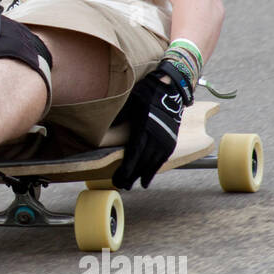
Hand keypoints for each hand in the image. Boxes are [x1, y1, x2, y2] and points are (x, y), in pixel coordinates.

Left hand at [112, 64, 188, 189]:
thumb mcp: (130, 100)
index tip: (118, 180)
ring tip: (133, 185)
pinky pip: (163, 158)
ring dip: (143, 175)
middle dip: (132, 176)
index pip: (134, 153)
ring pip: (154, 162)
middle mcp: (157, 135)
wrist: (171, 87)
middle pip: (143, 162)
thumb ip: (118, 116)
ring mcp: (166, 138)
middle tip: (122, 186)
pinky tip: (147, 177)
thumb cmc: (146, 92)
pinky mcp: (171, 139)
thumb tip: (102, 129)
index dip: (126, 169)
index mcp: (145, 126)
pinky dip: (154, 168)